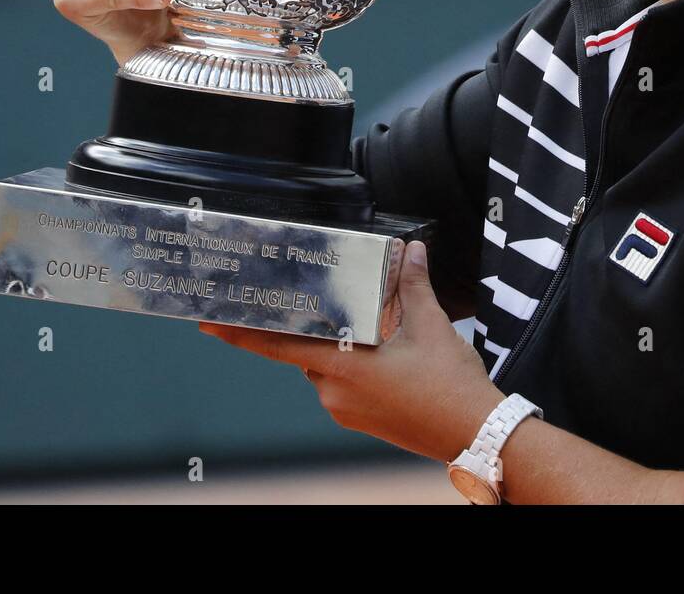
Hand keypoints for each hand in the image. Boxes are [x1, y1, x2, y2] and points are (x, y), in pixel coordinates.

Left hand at [200, 240, 502, 463]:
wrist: (476, 433)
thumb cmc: (450, 384)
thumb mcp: (432, 325)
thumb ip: (413, 284)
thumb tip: (412, 249)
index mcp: (343, 367)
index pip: (276, 346)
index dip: (239, 333)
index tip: (207, 322)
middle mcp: (334, 392)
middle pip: (307, 349)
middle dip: (315, 324)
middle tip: (322, 299)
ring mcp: (346, 410)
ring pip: (327, 364)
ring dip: (342, 343)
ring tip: (374, 326)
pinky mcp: (361, 419)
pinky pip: (343, 383)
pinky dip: (355, 362)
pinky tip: (385, 352)